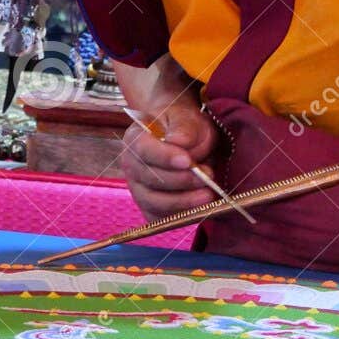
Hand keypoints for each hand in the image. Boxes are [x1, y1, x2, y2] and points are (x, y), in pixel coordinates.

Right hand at [119, 92, 219, 220]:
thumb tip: (179, 141)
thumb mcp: (189, 118)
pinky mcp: (149, 207)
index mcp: (135, 138)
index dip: (165, 158)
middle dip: (180, 181)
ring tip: (207, 195)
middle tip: (207, 177)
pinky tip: (198, 208)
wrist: (183, 139)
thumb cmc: (184, 127)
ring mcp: (138, 189)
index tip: (188, 161)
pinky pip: (159, 219)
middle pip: (149, 179)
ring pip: (154, 202)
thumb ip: (184, 128)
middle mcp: (131, 165)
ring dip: (183, 202)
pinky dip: (179, 216)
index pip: (144, 150)